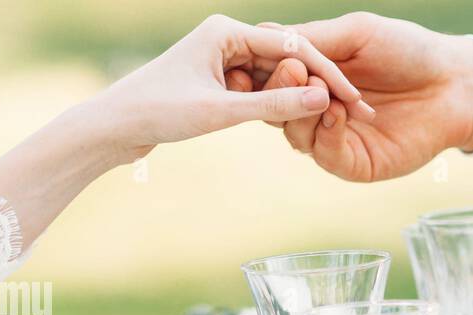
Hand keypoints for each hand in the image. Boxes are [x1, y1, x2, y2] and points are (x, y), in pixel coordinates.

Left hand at [86, 14, 370, 163]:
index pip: (293, 48)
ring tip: (335, 122)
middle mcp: (227, 37)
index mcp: (227, 31)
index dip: (328, 75)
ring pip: (277, 78)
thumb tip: (323, 99)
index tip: (355, 100)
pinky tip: (300, 125)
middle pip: (289, 61)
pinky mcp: (219, 79)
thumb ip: (275, 105)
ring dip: (302, 100)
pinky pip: (260, 91)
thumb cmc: (159, 111)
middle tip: (356, 112)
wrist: (115, 126)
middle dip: (321, 87)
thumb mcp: (222, 112)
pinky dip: (278, 107)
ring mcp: (223, 58)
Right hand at [251, 12, 472, 181]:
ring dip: (303, 112)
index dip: (260, 71)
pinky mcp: (355, 164)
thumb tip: (267, 37)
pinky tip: (337, 112)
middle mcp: (317, 111)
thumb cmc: (408, 50)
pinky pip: (327, 156)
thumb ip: (314, 39)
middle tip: (292, 71)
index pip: (272, 79)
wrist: (453, 81)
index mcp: (312, 78)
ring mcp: (335, 140)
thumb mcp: (356, 33)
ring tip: (319, 91)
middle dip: (280, 90)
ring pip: (296, 135)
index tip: (256, 57)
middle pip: (277, 110)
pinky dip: (327, 134)